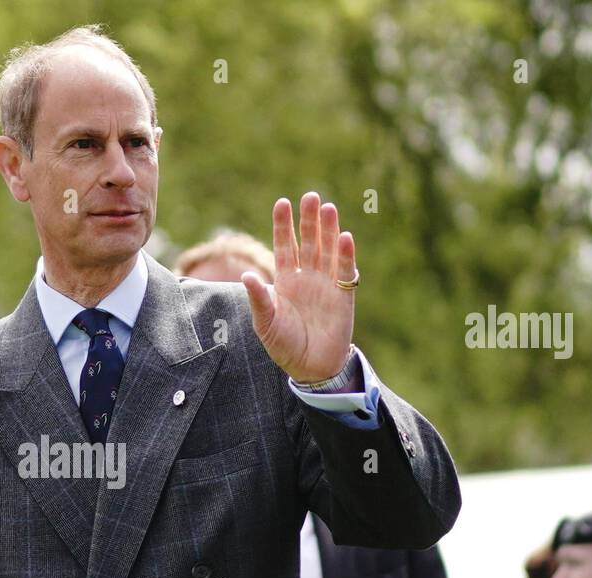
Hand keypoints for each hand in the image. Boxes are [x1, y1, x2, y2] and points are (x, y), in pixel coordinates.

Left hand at [242, 192, 356, 381]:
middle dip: (308, 220)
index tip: (282, 202)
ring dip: (328, 230)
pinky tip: (345, 236)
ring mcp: (326, 284)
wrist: (310, 367)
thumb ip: (258, 299)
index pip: (284, 247)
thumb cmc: (284, 345)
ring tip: (328, 207)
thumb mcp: (265, 323)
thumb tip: (246, 275)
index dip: (283, 226)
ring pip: (327, 250)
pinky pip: (345, 271)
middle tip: (310, 196)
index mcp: (285, 281)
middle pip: (308, 242)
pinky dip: (346, 254)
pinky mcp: (343, 296)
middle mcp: (306, 277)